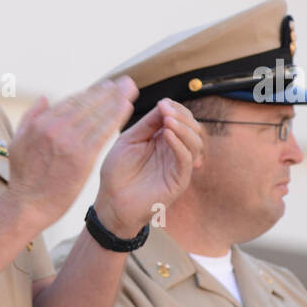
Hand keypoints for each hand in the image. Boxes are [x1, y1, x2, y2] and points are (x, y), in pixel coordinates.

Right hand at [7, 78, 136, 228]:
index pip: (72, 101)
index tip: (105, 87)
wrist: (28, 206)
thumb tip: (45, 98)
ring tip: (130, 91)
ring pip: (98, 114)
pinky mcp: (83, 157)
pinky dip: (117, 117)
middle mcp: (55, 128)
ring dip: (116, 100)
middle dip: (108, 91)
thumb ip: (31, 117)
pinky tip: (127, 109)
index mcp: (41, 123)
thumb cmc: (23, 178)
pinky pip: (104, 131)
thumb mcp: (17, 142)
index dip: (92, 92)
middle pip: (88, 103)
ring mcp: (70, 141)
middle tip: (124, 83)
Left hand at [94, 97, 203, 236]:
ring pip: (195, 142)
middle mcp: (174, 151)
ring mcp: (178, 166)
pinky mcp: (179, 181)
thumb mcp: (129, 140)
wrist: (111, 202)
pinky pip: (186, 159)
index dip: (175, 109)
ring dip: (184, 128)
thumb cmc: (116, 172)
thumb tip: (165, 103)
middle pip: (192, 128)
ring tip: (168, 121)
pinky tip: (167, 135)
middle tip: (167, 111)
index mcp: (163, 139)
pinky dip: (180, 144)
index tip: (163, 104)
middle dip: (182, 116)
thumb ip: (148, 123)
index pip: (181, 119)